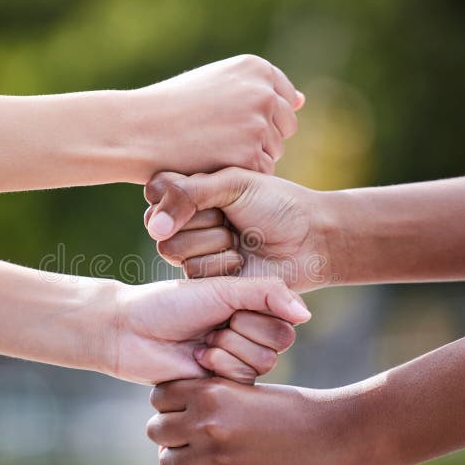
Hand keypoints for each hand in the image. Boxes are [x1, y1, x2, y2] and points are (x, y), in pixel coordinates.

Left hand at [102, 277, 310, 384]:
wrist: (131, 332)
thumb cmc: (171, 303)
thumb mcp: (222, 289)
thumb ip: (267, 293)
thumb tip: (307, 315)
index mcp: (251, 305)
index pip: (286, 316)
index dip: (257, 312)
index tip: (226, 306)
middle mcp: (249, 331)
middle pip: (280, 341)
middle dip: (243, 332)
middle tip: (212, 327)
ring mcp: (238, 359)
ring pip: (265, 362)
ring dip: (230, 351)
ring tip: (202, 344)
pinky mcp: (224, 386)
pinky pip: (246, 381)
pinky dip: (221, 367)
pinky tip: (197, 360)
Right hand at [128, 55, 303, 181]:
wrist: (138, 130)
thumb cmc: (168, 108)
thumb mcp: (214, 82)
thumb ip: (256, 89)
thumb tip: (300, 100)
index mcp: (256, 68)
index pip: (284, 99)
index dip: (257, 117)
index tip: (230, 124)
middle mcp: (263, 92)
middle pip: (285, 126)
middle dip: (261, 137)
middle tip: (219, 141)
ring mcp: (259, 123)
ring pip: (274, 151)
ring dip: (250, 158)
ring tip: (212, 152)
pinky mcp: (252, 154)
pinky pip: (263, 172)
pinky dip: (242, 176)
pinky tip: (214, 166)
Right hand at [143, 168, 342, 291]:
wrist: (310, 240)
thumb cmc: (277, 204)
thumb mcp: (233, 183)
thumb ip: (188, 194)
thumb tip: (154, 228)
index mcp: (192, 190)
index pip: (158, 189)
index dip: (180, 195)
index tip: (214, 194)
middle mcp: (187, 221)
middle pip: (161, 224)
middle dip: (203, 220)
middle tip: (232, 218)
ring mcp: (195, 250)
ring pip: (173, 249)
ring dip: (213, 243)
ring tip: (240, 239)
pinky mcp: (206, 280)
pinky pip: (193, 272)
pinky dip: (223, 265)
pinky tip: (243, 260)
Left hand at [147, 378, 372, 464]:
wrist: (337, 437)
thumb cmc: (293, 409)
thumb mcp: (246, 393)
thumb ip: (208, 403)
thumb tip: (170, 423)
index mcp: (212, 393)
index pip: (160, 396)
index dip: (170, 400)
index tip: (184, 404)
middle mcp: (207, 426)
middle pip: (156, 429)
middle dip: (170, 430)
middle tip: (192, 431)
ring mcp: (217, 461)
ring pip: (169, 461)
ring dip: (184, 456)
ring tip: (210, 450)